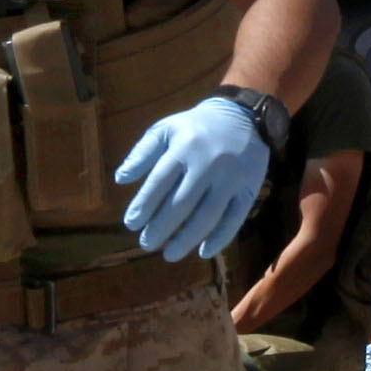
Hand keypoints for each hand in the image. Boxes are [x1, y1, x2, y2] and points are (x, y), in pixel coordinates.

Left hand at [113, 89, 278, 260]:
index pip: (159, 183)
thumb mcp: (166, 129)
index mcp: (184, 147)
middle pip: (181, 204)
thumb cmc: (196, 127)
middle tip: (146, 244)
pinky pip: (235, 219)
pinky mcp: (250, 188)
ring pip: (207, 216)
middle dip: (161, 228)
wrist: (243, 116)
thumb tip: (120, 179)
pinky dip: (220, 239)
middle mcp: (208, 163)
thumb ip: (142, 153)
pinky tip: (203, 252)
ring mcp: (231, 177)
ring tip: (169, 254)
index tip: (131, 224)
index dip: (143, 206)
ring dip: (186, 240)